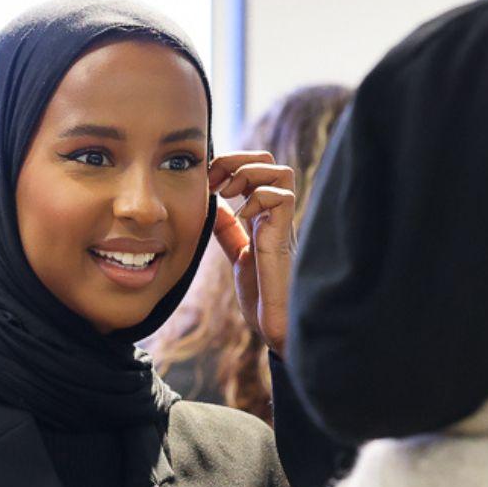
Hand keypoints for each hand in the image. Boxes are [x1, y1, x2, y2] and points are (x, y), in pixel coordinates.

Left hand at [208, 150, 298, 357]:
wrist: (276, 326)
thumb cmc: (262, 295)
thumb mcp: (237, 253)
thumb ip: (228, 229)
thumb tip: (213, 205)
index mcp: (263, 216)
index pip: (252, 171)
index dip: (227, 166)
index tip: (204, 181)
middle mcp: (275, 215)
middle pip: (268, 162)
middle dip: (237, 160)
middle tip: (213, 180)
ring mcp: (281, 224)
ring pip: (280, 171)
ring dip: (247, 174)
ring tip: (226, 193)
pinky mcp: (283, 237)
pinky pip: (282, 197)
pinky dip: (258, 198)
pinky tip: (244, 217)